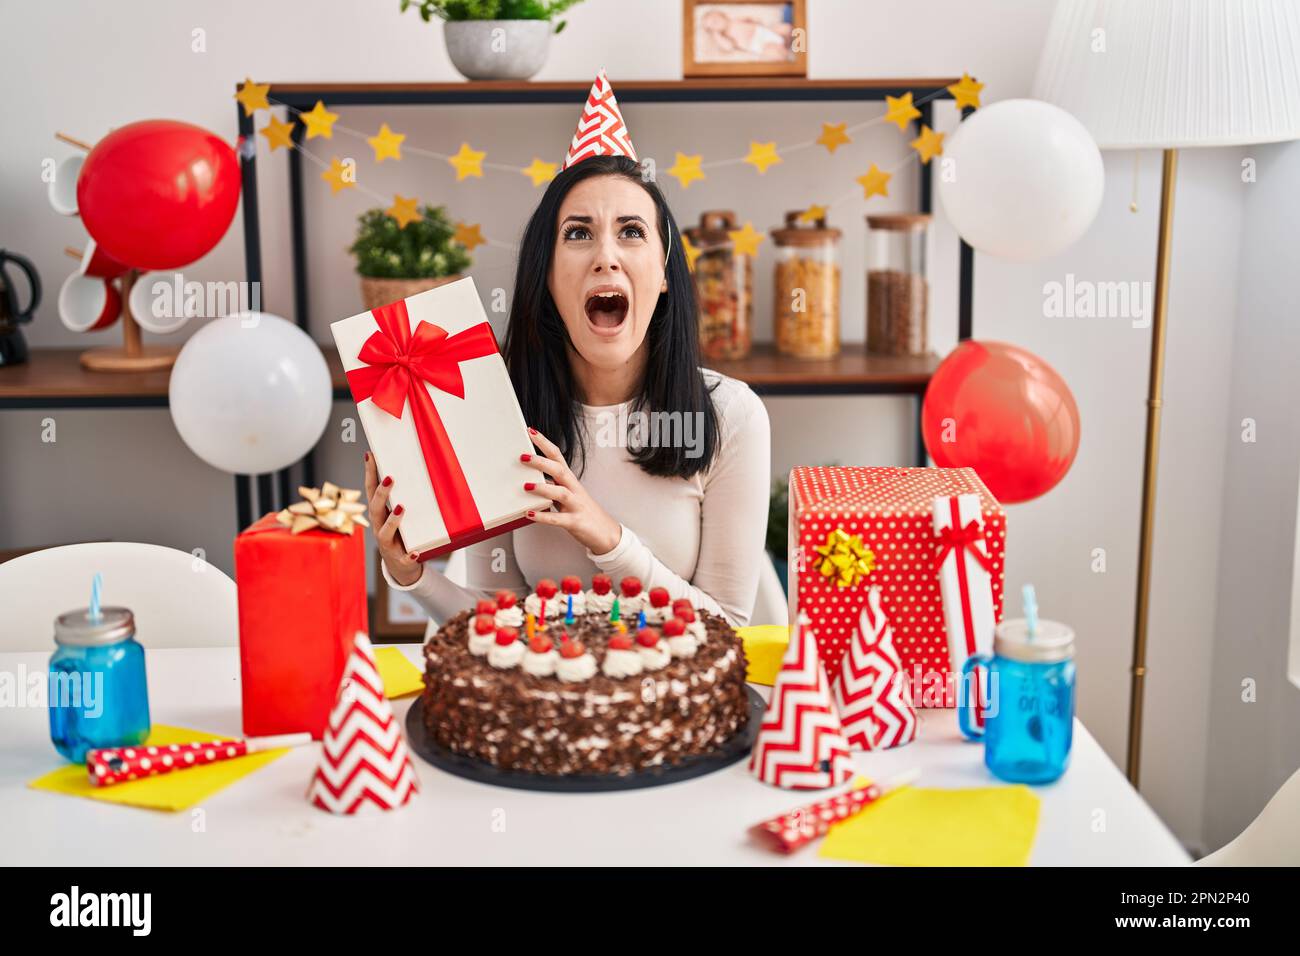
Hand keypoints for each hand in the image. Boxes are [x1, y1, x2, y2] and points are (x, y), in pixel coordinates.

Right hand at [363, 452, 421, 586]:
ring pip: (385, 532)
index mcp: (379, 514)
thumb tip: (418, 470)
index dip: (370, 474)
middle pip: (375, 509)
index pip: (371, 491)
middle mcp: (379, 527)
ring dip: (393, 520)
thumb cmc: (402, 534)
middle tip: (390, 478)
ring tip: (401, 508)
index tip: (370, 455)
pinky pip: (404, 558)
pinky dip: (409, 555)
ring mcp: (387, 544)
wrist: (401, 567)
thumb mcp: (401, 514)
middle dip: (381, 494)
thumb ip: (405, 497)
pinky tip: (415, 552)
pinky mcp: (399, 560)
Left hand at [521, 427, 621, 554]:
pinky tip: (529, 515)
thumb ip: (551, 487)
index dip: (545, 443)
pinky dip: (543, 517)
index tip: (530, 431)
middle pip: (559, 470)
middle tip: (523, 456)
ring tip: (525, 486)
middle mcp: (574, 490)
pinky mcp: (575, 523)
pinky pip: (558, 519)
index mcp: (571, 481)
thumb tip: (529, 480)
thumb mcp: (568, 496)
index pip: (558, 457)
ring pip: (561, 492)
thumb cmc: (584, 512)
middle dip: (541, 462)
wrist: (606, 533)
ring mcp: (576, 506)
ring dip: (543, 488)